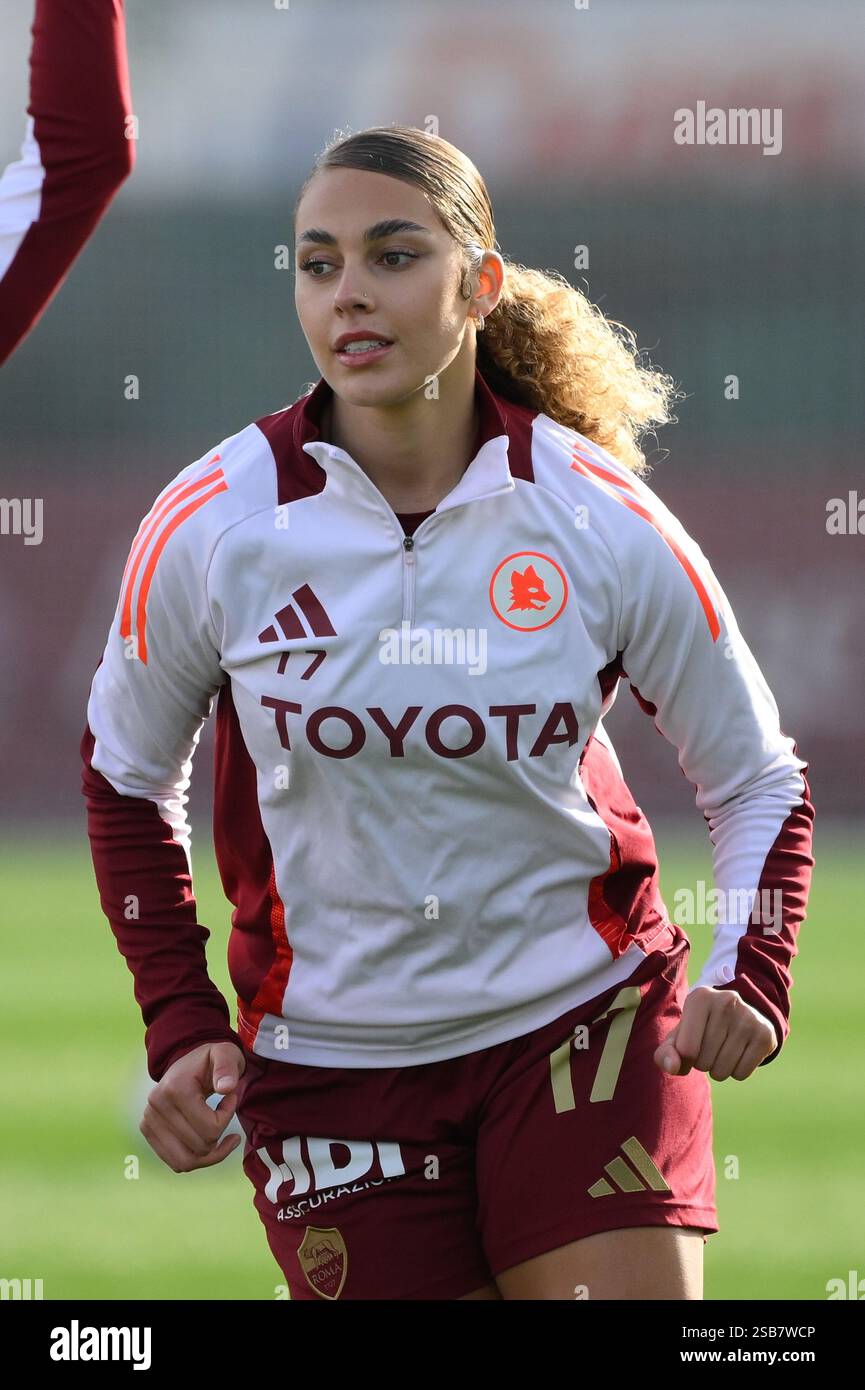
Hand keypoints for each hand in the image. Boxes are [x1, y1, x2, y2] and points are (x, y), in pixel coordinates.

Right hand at [139, 1040, 246, 1171]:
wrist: (186, 1062)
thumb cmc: (210, 1060)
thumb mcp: (225, 1054)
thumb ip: (228, 1068)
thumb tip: (227, 1088)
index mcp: (174, 1089)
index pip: (209, 1128)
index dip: (227, 1117)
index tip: (230, 1098)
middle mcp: (156, 1107)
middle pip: (199, 1147)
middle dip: (219, 1135)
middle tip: (224, 1113)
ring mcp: (148, 1121)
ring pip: (185, 1162)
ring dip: (209, 1155)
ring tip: (222, 1138)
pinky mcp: (148, 1131)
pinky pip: (175, 1162)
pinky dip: (196, 1159)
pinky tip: (208, 1144)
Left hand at [653, 987, 776, 1080]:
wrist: (738, 1017)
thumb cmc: (700, 1029)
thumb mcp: (678, 1036)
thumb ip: (665, 1053)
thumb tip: (672, 1068)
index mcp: (700, 997)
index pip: (686, 1050)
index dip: (684, 1058)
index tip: (690, 1045)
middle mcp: (726, 1001)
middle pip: (703, 1062)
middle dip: (702, 1063)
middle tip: (710, 1046)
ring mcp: (749, 1017)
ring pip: (722, 1071)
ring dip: (718, 1069)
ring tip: (722, 1049)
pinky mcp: (766, 1034)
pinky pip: (741, 1074)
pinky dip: (736, 1071)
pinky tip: (738, 1053)